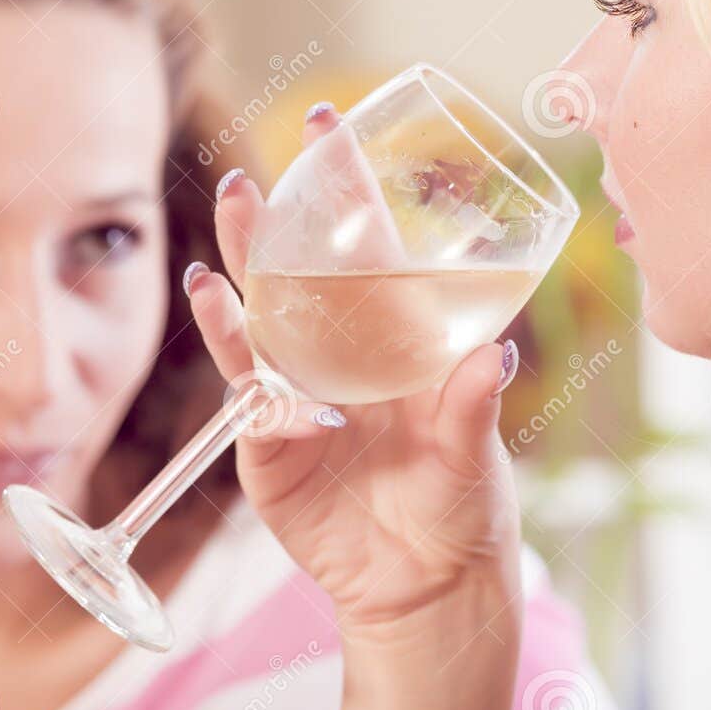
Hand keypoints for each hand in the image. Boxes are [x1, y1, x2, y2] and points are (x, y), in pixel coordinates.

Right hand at [186, 104, 523, 637]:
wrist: (427, 584)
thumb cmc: (461, 503)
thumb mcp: (474, 452)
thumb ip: (472, 404)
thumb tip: (494, 355)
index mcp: (392, 341)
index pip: (362, 250)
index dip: (343, 190)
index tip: (326, 124)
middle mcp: (339, 359)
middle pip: (295, 279)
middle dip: (273, 227)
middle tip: (253, 178)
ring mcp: (297, 399)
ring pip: (259, 326)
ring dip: (241, 280)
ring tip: (222, 236)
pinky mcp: (268, 449)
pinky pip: (248, 396)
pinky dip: (237, 358)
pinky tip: (216, 308)